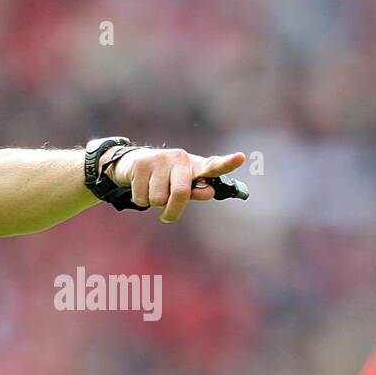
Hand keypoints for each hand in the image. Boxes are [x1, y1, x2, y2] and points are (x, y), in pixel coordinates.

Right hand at [109, 147, 246, 222]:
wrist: (134, 163)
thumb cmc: (166, 180)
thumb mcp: (184, 187)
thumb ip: (197, 192)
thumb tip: (208, 191)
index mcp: (195, 166)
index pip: (214, 166)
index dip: (228, 163)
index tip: (241, 158)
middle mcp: (180, 158)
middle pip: (181, 193)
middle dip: (172, 211)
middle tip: (167, 217)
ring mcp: (160, 158)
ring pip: (158, 199)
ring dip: (154, 204)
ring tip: (153, 192)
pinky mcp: (142, 163)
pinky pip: (142, 196)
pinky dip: (140, 199)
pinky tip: (141, 187)